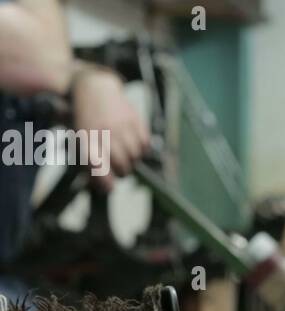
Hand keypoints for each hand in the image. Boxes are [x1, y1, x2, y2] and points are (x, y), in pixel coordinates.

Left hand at [70, 67, 149, 191]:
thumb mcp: (79, 140)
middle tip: (118, 169)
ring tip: (125, 155)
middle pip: (122, 166)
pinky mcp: (135, 120)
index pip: (99, 168)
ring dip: (132, 160)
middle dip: (122, 172)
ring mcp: (122, 126)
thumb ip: (90, 163)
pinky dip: (141, 149)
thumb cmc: (84, 120)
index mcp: (87, 139)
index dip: (106, 183)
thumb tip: (106, 187)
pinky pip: (145, 145)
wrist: (94, 88)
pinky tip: (133, 143)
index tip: (110, 188)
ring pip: (135, 157)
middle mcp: (105, 133)